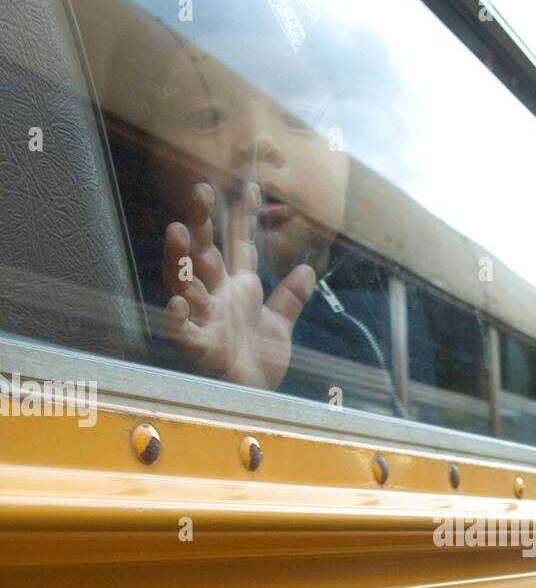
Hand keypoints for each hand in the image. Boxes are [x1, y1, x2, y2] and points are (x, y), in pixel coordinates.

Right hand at [162, 182, 315, 389]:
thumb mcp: (279, 327)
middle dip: (201, 223)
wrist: (254, 400)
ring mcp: (204, 321)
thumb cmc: (258, 363)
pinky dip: (177, 318)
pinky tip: (174, 302)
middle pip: (205, 254)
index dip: (243, 217)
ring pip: (186, 285)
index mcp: (236, 290)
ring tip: (177, 231)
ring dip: (180, 259)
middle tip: (200, 191)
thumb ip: (289, 298)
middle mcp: (217, 299)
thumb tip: (308, 270)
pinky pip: (182, 332)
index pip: (239, 246)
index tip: (250, 187)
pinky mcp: (198, 349)